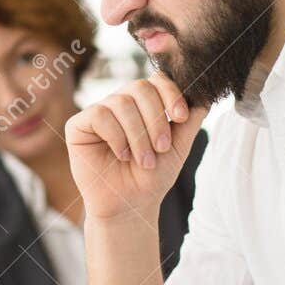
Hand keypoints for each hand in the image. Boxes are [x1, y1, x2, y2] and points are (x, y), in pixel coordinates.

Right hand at [65, 71, 207, 223]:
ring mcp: (99, 111)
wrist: (131, 204)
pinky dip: (116, 137)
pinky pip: (100, 115)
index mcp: (144, 103)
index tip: (181, 117)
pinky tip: (121, 155)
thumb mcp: (179, 146)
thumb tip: (206, 94)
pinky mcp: (78, 125)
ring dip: (138, 134)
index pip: (157, 80)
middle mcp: (120, 102)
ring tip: (144, 160)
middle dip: (155, 119)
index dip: (170, 94)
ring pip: (121, 102)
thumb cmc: (153, 176)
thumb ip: (191, 119)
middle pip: (140, 87)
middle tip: (161, 148)